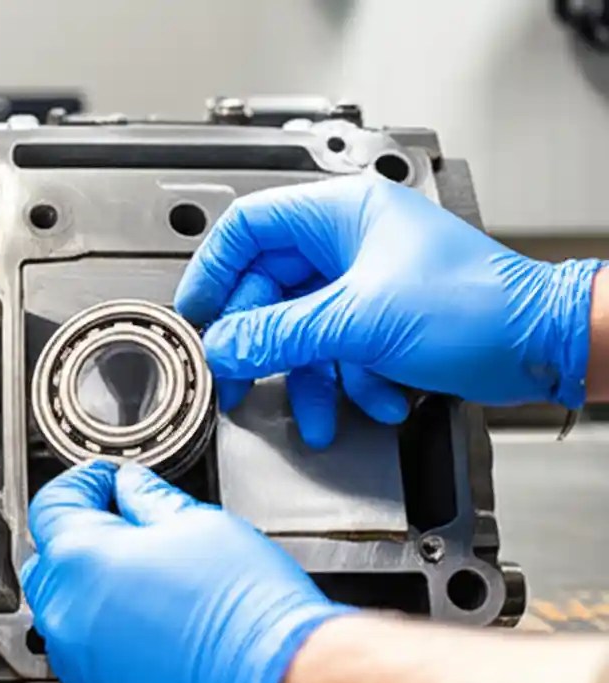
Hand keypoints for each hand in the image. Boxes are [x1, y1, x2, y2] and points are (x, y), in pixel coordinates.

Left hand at [23, 460, 350, 682]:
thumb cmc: (246, 611)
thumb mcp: (199, 523)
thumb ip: (150, 498)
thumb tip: (132, 485)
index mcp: (80, 558)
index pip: (52, 503)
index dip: (83, 482)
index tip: (107, 479)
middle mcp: (67, 613)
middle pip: (51, 558)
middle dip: (82, 533)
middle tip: (128, 521)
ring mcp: (81, 659)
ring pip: (66, 606)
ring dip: (92, 583)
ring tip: (148, 572)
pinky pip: (87, 646)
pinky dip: (108, 625)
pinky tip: (153, 615)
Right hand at [173, 175, 602, 446]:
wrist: (544, 345)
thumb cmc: (479, 306)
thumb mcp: (358, 321)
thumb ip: (279, 335)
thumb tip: (224, 346)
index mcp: (340, 212)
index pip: (248, 227)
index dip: (213, 270)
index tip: (197, 313)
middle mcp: (348, 240)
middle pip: (270, 288)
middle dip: (261, 343)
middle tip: (239, 378)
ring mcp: (363, 279)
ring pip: (302, 328)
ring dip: (309, 376)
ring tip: (312, 412)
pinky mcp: (380, 318)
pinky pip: (336, 349)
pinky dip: (348, 382)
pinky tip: (374, 399)